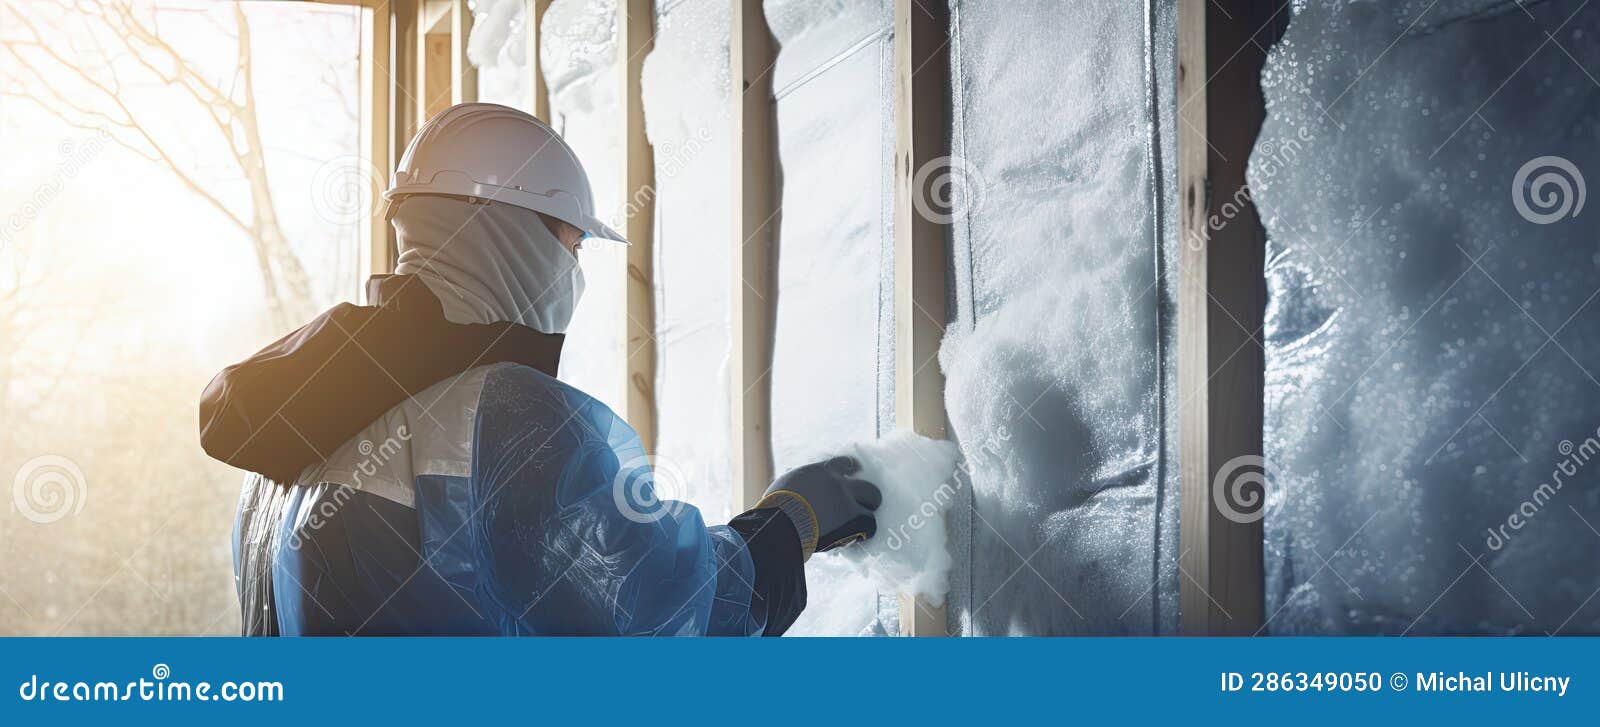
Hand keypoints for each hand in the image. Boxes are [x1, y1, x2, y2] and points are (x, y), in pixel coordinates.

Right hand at [757, 456, 881, 559]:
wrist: (778, 526)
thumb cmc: (774, 511)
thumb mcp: (785, 488)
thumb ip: (800, 486)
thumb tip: (797, 491)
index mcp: (819, 472)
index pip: (844, 463)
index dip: (852, 471)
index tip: (855, 476)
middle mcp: (837, 482)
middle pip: (865, 483)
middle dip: (866, 494)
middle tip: (864, 504)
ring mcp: (847, 499)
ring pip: (873, 499)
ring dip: (868, 511)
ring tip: (862, 522)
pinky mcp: (853, 518)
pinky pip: (870, 523)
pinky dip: (866, 531)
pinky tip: (859, 537)